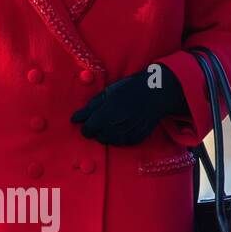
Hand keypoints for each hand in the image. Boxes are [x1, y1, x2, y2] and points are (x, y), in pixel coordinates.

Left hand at [71, 64, 186, 145]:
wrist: (155, 93)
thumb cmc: (129, 89)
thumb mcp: (106, 93)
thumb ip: (89, 108)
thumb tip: (74, 119)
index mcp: (104, 116)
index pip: (87, 131)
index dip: (87, 125)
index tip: (91, 120)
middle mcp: (114, 129)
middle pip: (98, 138)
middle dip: (98, 130)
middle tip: (105, 118)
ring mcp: (126, 135)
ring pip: (110, 141)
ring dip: (109, 134)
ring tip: (116, 120)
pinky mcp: (136, 139)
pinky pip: (123, 142)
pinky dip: (121, 136)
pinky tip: (126, 124)